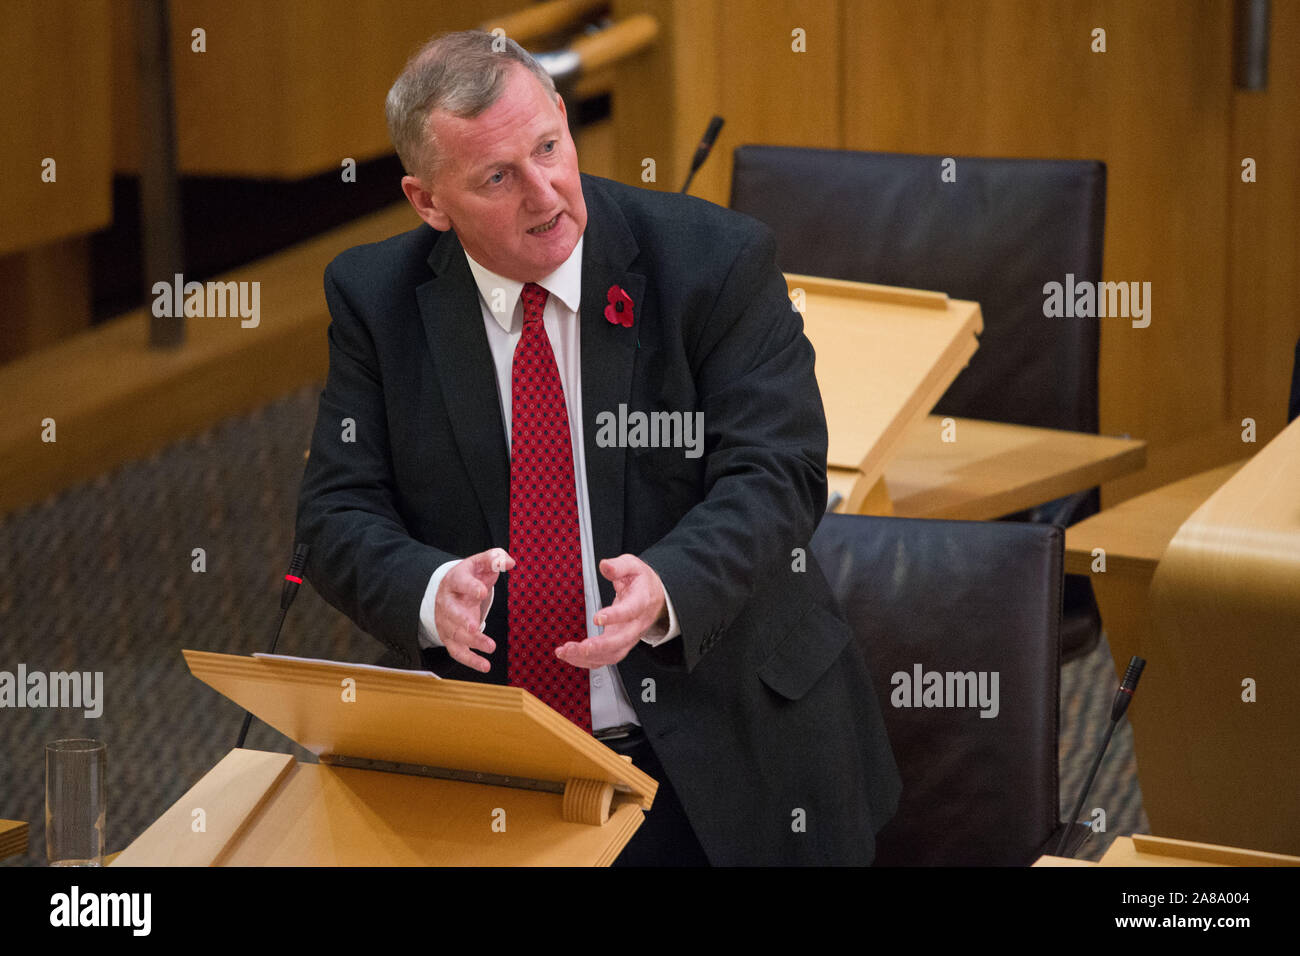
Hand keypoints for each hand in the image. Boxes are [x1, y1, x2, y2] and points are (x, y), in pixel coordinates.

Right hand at [435, 548, 513, 672]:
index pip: (460, 582)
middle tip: (474, 626)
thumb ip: (496, 559)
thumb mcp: (481, 563)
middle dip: (462, 620)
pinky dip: (470, 660)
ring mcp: (446, 622)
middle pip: (451, 612)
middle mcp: (447, 602)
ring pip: (455, 634)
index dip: (471, 587)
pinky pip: (457, 651)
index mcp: (455, 580)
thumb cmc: (471, 576)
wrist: (448, 589)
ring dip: (472, 642)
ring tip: (491, 647)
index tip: (483, 591)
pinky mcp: (450, 637)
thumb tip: (510, 563)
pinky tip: (485, 666)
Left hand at [555, 554, 666, 668]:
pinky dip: (586, 661)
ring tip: (567, 651)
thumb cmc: (642, 583)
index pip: (631, 612)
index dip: (615, 616)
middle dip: (600, 647)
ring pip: (611, 655)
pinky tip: (569, 655)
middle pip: (621, 641)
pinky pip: (604, 658)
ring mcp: (628, 637)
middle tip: (581, 647)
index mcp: (641, 602)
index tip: (597, 618)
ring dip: (589, 657)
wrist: (655, 598)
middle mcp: (635, 625)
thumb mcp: (633, 566)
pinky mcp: (618, 644)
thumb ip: (619, 566)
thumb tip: (605, 565)